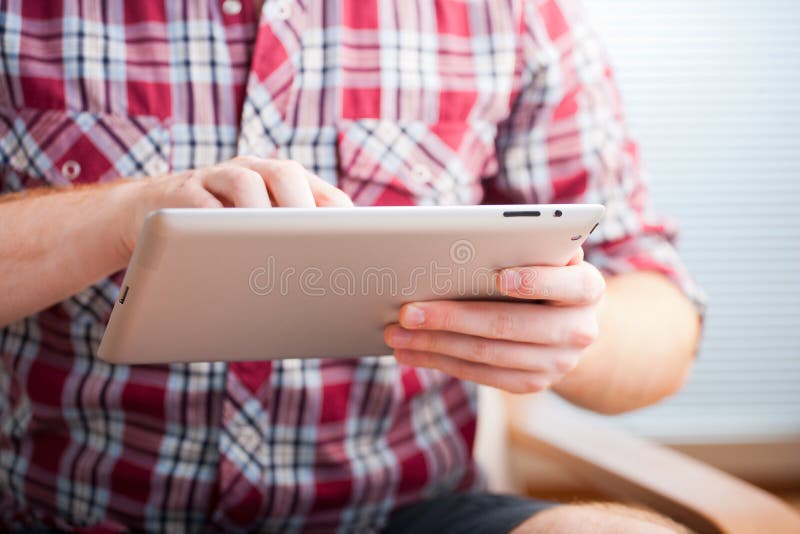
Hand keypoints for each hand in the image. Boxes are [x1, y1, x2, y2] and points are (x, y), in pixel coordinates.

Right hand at [117, 156, 352, 256]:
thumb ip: (290, 254)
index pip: (323, 195)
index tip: (356, 247)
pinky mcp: (182, 190)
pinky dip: (213, 219)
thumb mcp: (258, 241)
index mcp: (283, 187)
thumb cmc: (219, 239)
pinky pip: (198, 199)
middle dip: (303, 207)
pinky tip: (223, 247)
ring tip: (267, 246)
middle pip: (286, 174)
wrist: (148, 216)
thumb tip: (330, 296)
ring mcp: (217, 177)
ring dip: (259, 212)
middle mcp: (254, 173)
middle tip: (312, 245)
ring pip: (244, 180)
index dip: (341, 217)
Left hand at [384, 249, 605, 393]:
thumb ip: (534, 244)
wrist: (571, 324)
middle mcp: (580, 330)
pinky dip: (442, 363)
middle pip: (509, 324)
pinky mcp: (532, 384)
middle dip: (452, 318)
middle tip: (407, 311)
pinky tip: (412, 352)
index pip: (570, 284)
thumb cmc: (547, 274)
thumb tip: (489, 235)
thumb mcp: (552, 256)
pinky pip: (481, 375)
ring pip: (487, 354)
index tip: (501, 275)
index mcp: (588, 288)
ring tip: (397, 334)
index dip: (537, 280)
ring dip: (435, 345)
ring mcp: (557, 364)